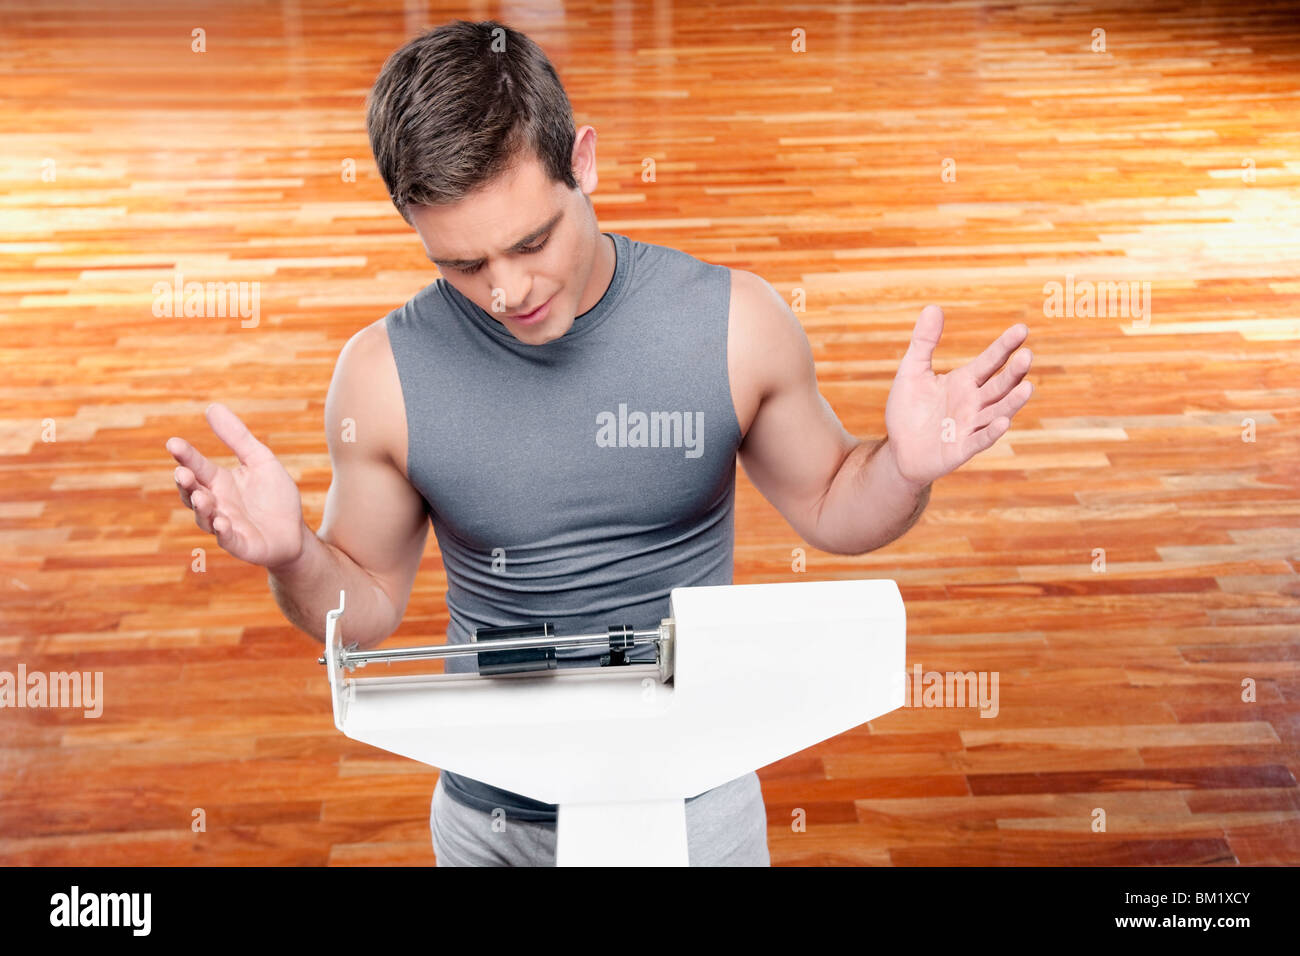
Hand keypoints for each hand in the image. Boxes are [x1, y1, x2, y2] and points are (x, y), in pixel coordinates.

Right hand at [166, 403, 304, 568]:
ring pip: (205, 517)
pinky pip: (227, 539)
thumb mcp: (260, 460)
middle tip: (182, 472)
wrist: (294, 532)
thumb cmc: (275, 496)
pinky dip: (222, 531)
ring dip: (201, 507)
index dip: (185, 456)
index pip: (197, 466)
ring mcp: (225, 525)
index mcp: (218, 482)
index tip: (173, 442)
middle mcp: (216, 503)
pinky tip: (222, 522)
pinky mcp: (240, 544)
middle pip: (192, 493)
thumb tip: (211, 407)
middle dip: (186, 484)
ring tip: (201, 496)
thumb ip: (237, 437)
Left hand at [883, 305, 1033, 486]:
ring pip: (997, 412)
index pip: (991, 361)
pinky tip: (1003, 421)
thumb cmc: (908, 410)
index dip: (1005, 346)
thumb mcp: (912, 371)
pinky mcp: (961, 449)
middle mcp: (974, 403)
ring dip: (1012, 402)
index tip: (1022, 329)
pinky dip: (991, 432)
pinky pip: (979, 440)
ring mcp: (970, 426)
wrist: (899, 449)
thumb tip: (933, 307)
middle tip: (1027, 355)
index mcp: (965, 381)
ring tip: (1027, 387)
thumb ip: (923, 342)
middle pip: (999, 385)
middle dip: (1013, 372)